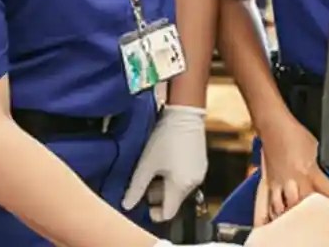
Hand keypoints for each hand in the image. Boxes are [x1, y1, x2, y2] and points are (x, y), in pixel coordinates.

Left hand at [123, 105, 207, 221]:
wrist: (185, 115)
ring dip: (167, 186)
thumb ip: (136, 188)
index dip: (155, 213)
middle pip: (174, 201)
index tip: (144, 203)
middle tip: (146, 181)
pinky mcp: (202, 164)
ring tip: (155, 169)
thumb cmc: (165, 139)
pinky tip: (167, 162)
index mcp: (180, 186)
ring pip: (180, 189)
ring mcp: (200, 173)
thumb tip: (126, 206)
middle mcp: (193, 183)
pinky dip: (176, 177)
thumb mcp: (146, 164)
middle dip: (159, 195)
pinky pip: (187, 179)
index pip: (168, 213)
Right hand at [258, 118, 328, 222]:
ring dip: (294, 216)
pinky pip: (270, 205)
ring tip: (300, 222)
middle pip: (306, 206)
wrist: (274, 126)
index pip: (326, 192)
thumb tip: (326, 176)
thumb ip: (319, 166)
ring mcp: (280, 184)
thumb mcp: (314, 148)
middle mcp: (294, 180)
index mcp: (309, 171)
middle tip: (320, 217)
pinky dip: (275, 214)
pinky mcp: (269, 185)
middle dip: (314, 213)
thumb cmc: (293, 134)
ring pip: (286, 210)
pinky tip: (278, 219)